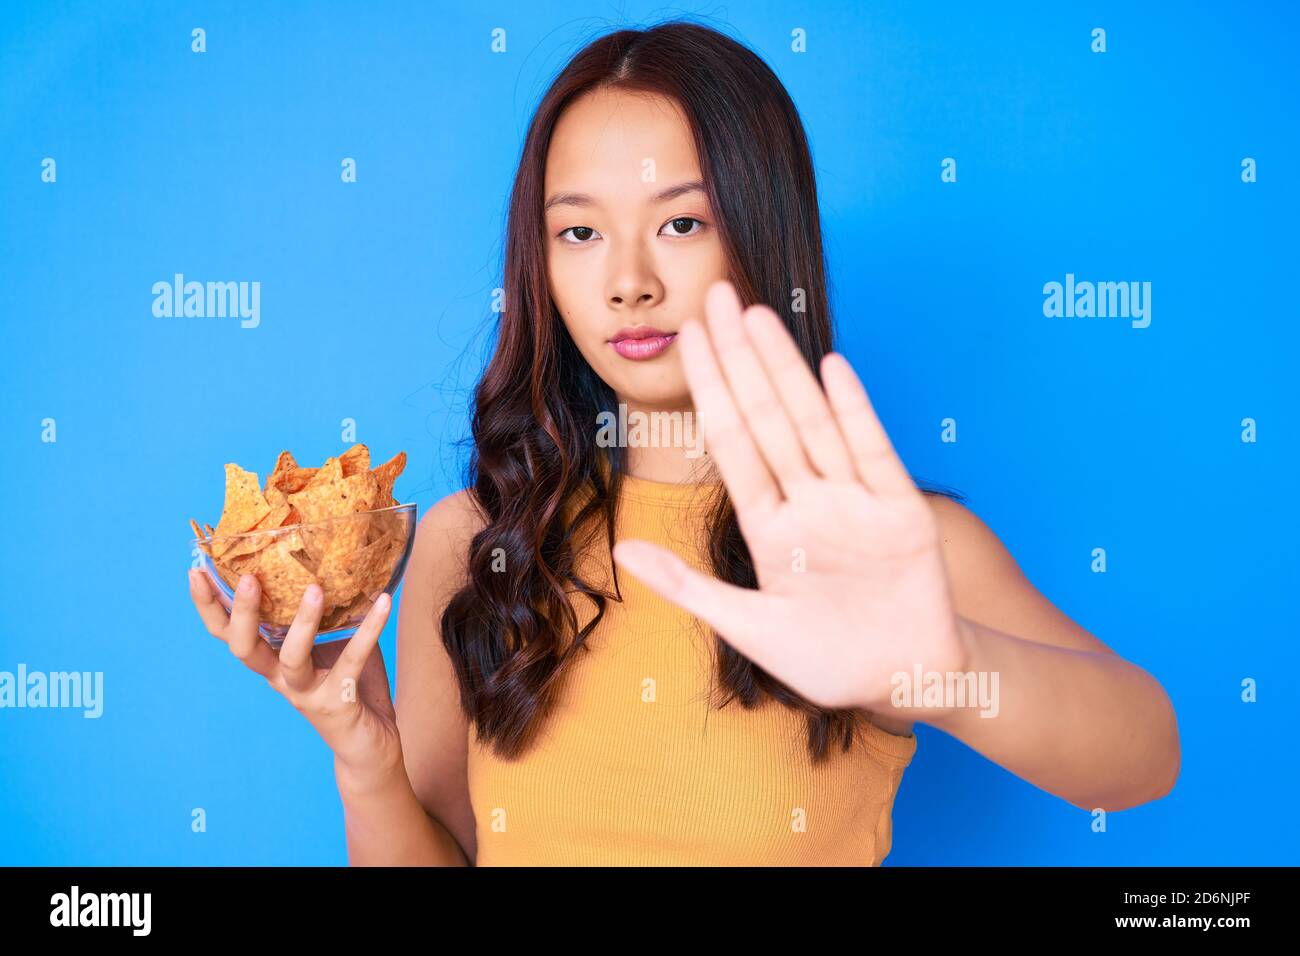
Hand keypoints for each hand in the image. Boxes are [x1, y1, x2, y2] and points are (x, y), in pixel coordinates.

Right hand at [188, 569, 403, 780]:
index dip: (209, 607)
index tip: (196, 571)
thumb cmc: (349, 686)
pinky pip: (352, 660)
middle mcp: (281, 679)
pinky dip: (370, 628)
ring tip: (315, 588)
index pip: (228, 634)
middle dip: (242, 613)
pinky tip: (385, 601)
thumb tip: (335, 558)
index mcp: (271, 661)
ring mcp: (307, 693)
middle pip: (244, 648)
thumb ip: (327, 611)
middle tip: (248, 577)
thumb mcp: (332, 642)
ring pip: (292, 658)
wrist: (370, 745)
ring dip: (302, 622)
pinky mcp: (338, 702)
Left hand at [612, 280, 967, 715]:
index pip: (730, 442)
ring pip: (812, 422)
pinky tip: (830, 368)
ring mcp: (853, 500)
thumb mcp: (746, 626)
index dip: (709, 388)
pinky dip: (853, 412)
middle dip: (740, 358)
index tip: (688, 336)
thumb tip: (621, 552)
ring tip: (758, 317)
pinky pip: (872, 452)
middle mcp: (808, 500)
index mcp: (768, 524)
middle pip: (766, 416)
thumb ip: (686, 587)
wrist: (903, 681)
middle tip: (716, 296)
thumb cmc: (825, 658)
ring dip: (785, 371)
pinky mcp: (900, 511)